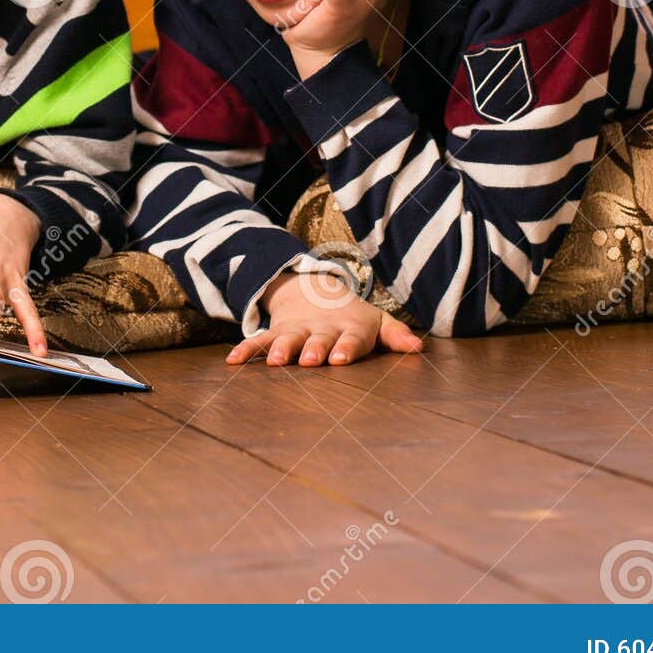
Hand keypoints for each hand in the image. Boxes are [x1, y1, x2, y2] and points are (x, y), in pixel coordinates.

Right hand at [225, 267, 423, 366]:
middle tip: (310, 360)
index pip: (349, 340)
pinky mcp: (277, 333)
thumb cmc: (352, 317)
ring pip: (288, 340)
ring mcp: (297, 331)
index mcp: (348, 329)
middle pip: (317, 340)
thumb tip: (419, 348)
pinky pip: (260, 342)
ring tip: (277, 362)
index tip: (340, 358)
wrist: (314, 290)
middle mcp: (321, 330)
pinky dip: (247, 351)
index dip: (346, 348)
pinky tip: (233, 362)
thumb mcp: (376, 323)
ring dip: (282, 350)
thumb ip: (396, 336)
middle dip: (313, 350)